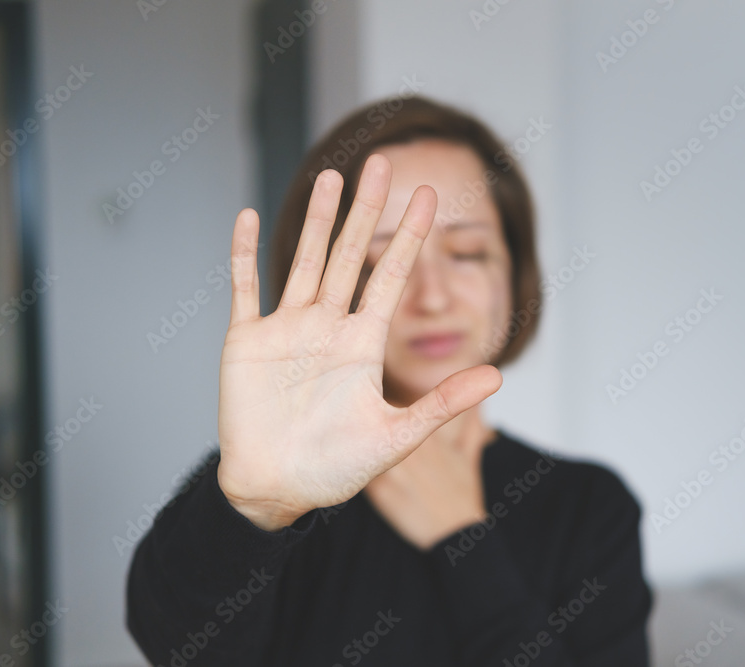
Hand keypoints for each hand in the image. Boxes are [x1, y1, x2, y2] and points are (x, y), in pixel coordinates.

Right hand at [216, 155, 502, 530]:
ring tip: (332, 176)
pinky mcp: (247, 341)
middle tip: (380, 162)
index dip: (409, 237)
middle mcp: (328, 328)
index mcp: (363, 344)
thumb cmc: (335, 470)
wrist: (277, 491)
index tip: (430, 195)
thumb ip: (443, 403)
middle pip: (350, 256)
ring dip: (316, 220)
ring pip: (305, 261)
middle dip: (366, 210)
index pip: (390, 277)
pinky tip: (252, 215)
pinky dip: (245, 253)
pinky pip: (246, 288)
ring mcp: (287, 330)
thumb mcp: (397, 435)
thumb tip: (498, 375)